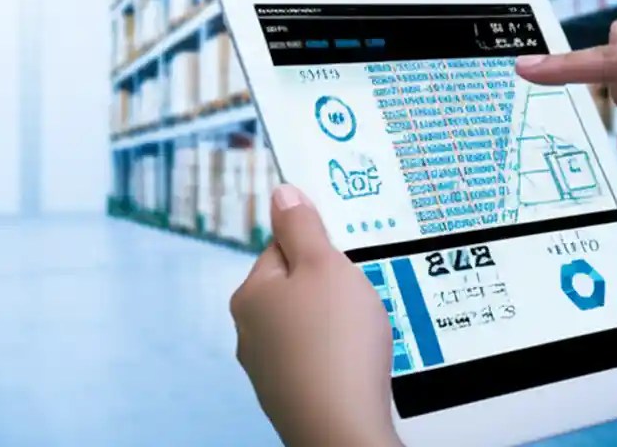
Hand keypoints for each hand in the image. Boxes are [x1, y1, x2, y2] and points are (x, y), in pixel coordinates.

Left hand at [231, 185, 400, 446]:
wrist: (342, 428)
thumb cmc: (335, 345)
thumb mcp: (324, 265)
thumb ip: (302, 226)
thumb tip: (281, 193)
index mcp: (251, 294)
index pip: (282, 247)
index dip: (320, 246)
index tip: (347, 255)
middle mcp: (251, 331)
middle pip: (298, 288)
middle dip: (334, 288)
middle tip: (363, 292)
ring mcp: (270, 369)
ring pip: (311, 327)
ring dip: (340, 324)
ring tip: (365, 332)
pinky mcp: (293, 396)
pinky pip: (320, 361)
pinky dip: (341, 358)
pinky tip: (360, 363)